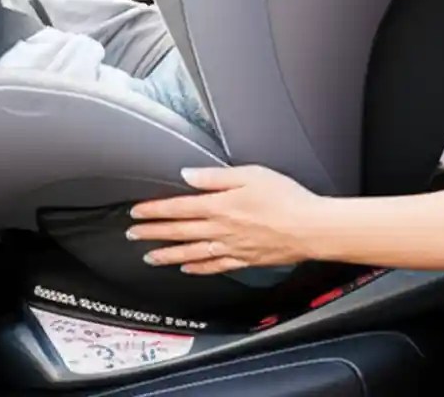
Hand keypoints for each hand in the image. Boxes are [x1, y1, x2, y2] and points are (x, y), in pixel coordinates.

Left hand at [128, 166, 325, 274]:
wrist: (310, 228)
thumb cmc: (286, 198)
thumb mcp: (250, 174)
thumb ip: (215, 177)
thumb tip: (187, 175)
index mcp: (220, 205)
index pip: (178, 208)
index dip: (154, 210)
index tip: (136, 212)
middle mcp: (221, 229)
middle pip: (178, 231)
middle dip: (152, 233)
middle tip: (132, 235)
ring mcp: (231, 247)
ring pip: (191, 252)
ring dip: (167, 254)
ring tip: (149, 257)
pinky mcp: (244, 260)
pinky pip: (214, 266)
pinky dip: (197, 268)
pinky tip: (187, 268)